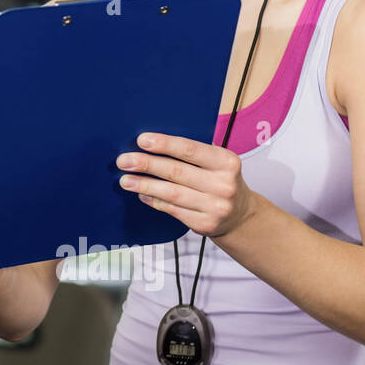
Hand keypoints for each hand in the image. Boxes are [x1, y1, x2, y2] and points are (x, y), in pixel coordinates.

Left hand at [116, 132, 258, 237]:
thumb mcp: (217, 163)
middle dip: (147, 165)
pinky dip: (154, 200)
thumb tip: (151, 145)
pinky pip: (172, 209)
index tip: (142, 140)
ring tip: (125, 180)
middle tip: (124, 161)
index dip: (164, 144)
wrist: (240, 216)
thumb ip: (193, 154)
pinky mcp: (205, 224)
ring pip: (171, 193)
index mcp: (227, 162)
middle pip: (176, 172)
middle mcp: (223, 185)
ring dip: (144, 185)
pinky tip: (142, 194)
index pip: (190, 149)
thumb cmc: (220, 181)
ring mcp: (215, 207)